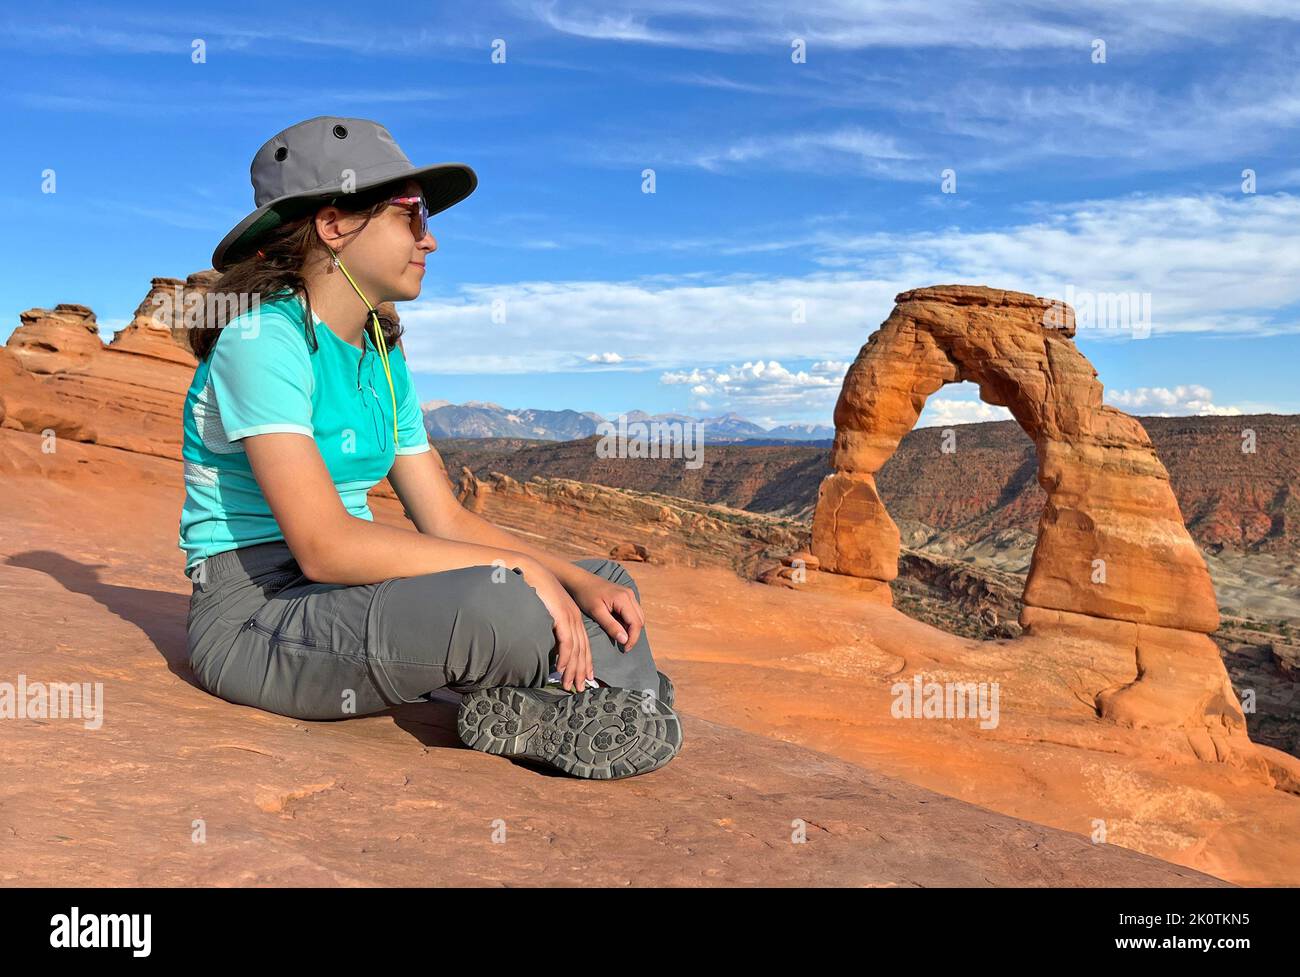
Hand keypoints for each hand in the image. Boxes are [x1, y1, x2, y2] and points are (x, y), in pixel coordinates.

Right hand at [517, 560, 592, 692]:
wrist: (531, 572)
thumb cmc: (535, 592)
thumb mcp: (546, 612)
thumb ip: (549, 628)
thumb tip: (547, 644)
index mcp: (573, 618)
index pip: (583, 644)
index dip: (585, 663)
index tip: (586, 679)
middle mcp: (575, 618)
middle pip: (583, 650)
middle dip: (581, 671)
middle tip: (579, 688)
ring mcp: (570, 616)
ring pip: (576, 648)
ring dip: (573, 669)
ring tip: (570, 684)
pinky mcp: (561, 615)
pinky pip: (566, 640)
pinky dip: (565, 656)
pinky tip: (562, 668)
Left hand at [567, 570, 643, 653]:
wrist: (579, 580)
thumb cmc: (585, 595)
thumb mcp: (596, 612)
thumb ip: (611, 626)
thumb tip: (624, 640)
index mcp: (624, 598)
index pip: (636, 623)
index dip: (632, 638)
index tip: (624, 649)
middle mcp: (630, 595)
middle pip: (640, 620)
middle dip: (633, 635)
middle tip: (622, 646)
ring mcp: (629, 594)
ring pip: (638, 616)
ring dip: (632, 628)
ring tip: (620, 637)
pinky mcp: (626, 595)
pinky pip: (633, 611)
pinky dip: (629, 621)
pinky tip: (618, 626)